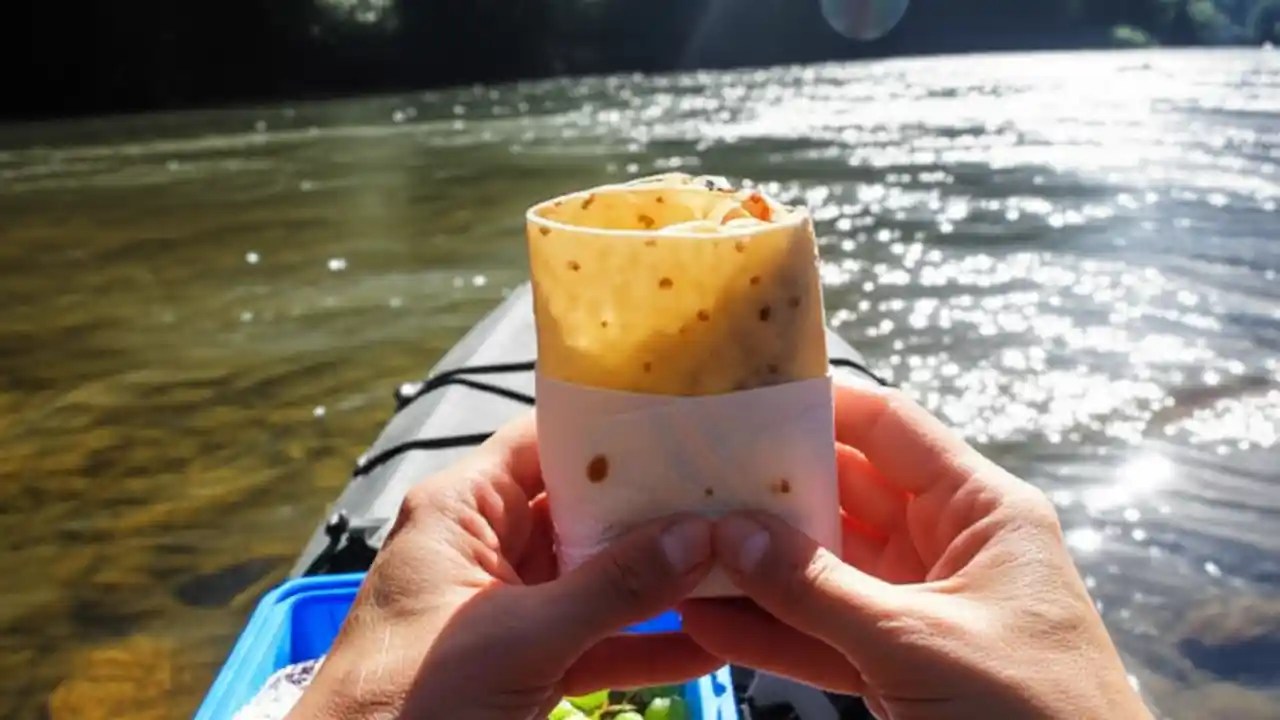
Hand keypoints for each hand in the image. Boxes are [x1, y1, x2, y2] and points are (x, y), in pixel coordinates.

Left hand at [287, 415, 717, 719]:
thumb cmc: (402, 700)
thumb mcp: (519, 638)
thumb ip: (611, 589)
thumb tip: (697, 539)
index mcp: (462, 509)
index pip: (545, 442)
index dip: (612, 431)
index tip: (685, 424)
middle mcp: (485, 545)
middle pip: (584, 509)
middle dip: (654, 508)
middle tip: (732, 496)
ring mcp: (509, 605)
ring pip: (597, 576)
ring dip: (659, 579)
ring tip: (735, 561)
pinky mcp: (526, 660)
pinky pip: (596, 638)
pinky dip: (644, 643)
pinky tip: (705, 643)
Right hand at [681, 383, 1152, 719]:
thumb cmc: (1033, 713)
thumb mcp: (918, 642)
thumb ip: (818, 591)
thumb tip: (731, 537)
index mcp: (981, 511)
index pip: (891, 429)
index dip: (822, 407)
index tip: (745, 401)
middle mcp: (949, 546)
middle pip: (847, 495)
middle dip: (772, 492)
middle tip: (692, 481)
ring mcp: (921, 606)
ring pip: (827, 569)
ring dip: (760, 567)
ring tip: (684, 549)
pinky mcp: (898, 664)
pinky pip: (826, 632)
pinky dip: (774, 630)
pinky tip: (711, 623)